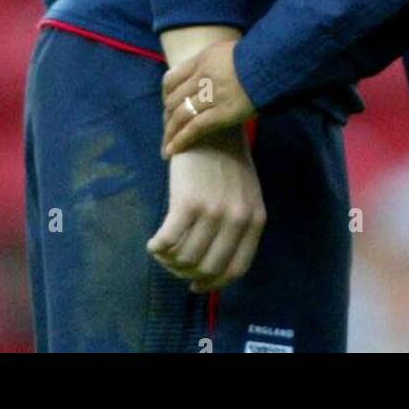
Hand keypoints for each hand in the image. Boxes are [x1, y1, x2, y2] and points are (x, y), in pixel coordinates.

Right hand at [146, 129, 265, 291]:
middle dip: (186, 274)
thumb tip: (213, 265)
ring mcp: (212, 212)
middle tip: (173, 264)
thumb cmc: (225, 158)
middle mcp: (237, 220)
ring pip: (185, 258)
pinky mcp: (187, 202)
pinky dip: (157, 248)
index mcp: (255, 219)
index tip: (196, 285)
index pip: (236, 269)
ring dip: (168, 261)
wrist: (210, 124)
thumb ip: (238, 224)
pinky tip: (153, 243)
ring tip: (162, 250)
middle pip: (207, 268)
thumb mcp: (245, 193)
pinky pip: (168, 242)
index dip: (213, 284)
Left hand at [161, 40, 255, 156]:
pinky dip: (181, 140)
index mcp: (202, 60)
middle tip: (167, 129)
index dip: (165, 94)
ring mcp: (211, 95)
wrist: (273, 63)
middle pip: (174, 99)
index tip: (166, 105)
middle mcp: (202, 77)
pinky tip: (172, 151)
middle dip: (167, 116)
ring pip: (180, 116)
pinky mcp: (222, 113)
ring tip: (165, 147)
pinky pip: (195, 128)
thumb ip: (213, 62)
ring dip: (169, 133)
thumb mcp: (228, 50)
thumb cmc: (257, 57)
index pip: (171, 78)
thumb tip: (207, 75)